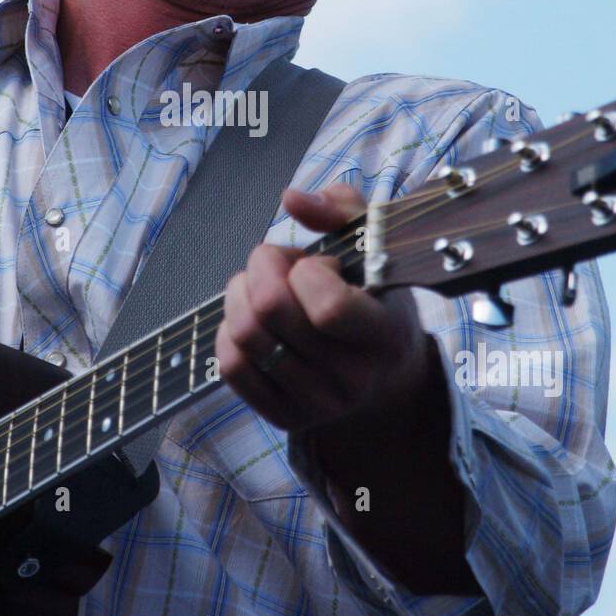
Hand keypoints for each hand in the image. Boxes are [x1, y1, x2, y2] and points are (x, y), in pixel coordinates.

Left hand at [214, 181, 432, 433]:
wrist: (384, 377)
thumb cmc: (375, 299)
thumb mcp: (375, 249)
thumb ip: (341, 209)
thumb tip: (291, 198)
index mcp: (386, 335)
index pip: (329, 307)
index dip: (308, 271)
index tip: (319, 263)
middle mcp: (354, 379)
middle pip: (271, 311)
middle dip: (262, 266)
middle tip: (277, 261)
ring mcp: (318, 405)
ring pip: (243, 335)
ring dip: (240, 292)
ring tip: (261, 286)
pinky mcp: (285, 417)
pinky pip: (231, 365)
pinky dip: (228, 328)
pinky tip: (251, 317)